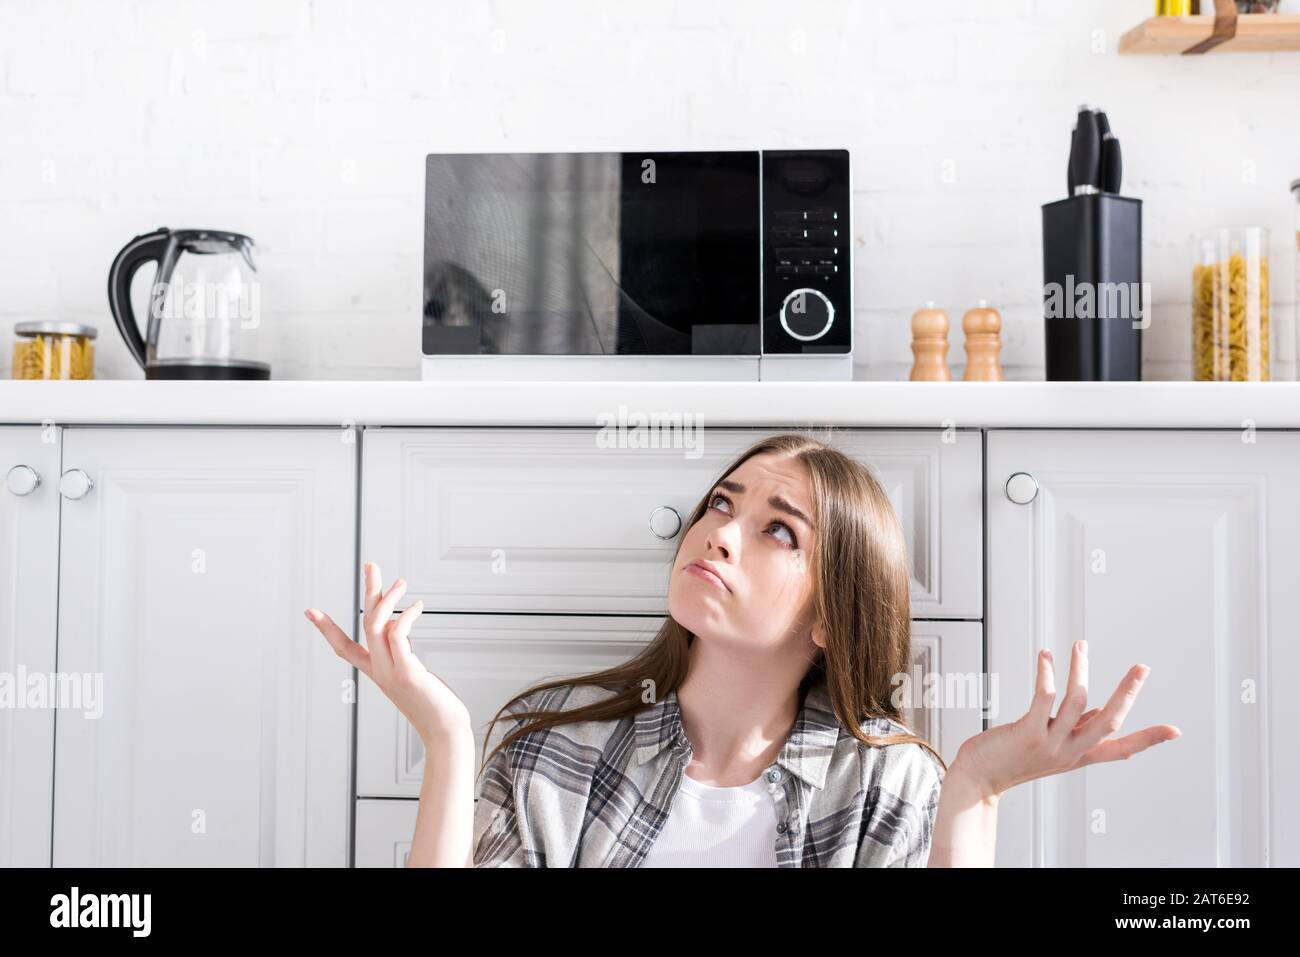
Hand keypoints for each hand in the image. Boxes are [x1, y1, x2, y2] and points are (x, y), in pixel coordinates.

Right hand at [305, 561, 470, 742]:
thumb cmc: (436, 708)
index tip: (309, 611)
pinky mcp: (408, 673)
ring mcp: (391, 672)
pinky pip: (398, 636)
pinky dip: (405, 617)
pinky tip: (417, 607)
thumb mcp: (415, 680)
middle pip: (364, 624)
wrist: (445, 733)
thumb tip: (403, 639)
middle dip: (368, 592)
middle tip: (371, 564)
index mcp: (377, 673)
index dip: (327, 629)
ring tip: (401, 581)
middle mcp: (379, 671)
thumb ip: (405, 660)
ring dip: (387, 599)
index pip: (344, 649)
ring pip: (377, 626)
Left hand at [950, 640, 1181, 799]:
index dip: (1149, 739)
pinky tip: (1047, 657)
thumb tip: (1097, 708)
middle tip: (1142, 668)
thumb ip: (1075, 729)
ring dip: (1080, 670)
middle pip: (1109, 722)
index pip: (1122, 748)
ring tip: (1080, 646)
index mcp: (1079, 756)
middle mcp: (1069, 752)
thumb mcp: (1052, 748)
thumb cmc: (1012, 758)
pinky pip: (1044, 697)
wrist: (978, 778)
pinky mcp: (1027, 733)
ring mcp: (1049, 743)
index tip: (1175, 730)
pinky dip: (1048, 673)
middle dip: (1127, 693)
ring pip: (1077, 701)